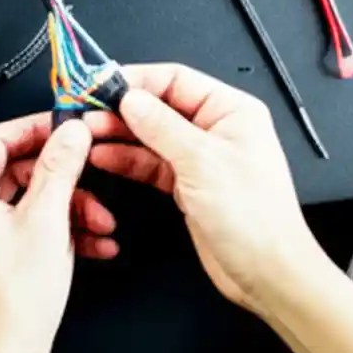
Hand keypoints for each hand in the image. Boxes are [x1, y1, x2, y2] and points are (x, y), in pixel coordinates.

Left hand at [0, 116, 114, 352]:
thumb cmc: (12, 306)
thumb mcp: (47, 223)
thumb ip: (59, 169)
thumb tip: (68, 133)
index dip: (33, 128)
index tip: (64, 126)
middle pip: (10, 174)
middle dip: (60, 180)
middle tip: (89, 179)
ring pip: (19, 205)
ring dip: (64, 210)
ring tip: (98, 225)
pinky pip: (15, 231)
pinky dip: (50, 233)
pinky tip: (87, 245)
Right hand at [83, 63, 323, 313]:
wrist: (266, 273)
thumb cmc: (255, 218)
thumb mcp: (201, 161)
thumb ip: (160, 125)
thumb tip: (130, 97)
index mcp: (232, 111)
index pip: (175, 79)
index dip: (136, 80)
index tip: (101, 84)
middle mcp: (216, 129)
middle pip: (158, 106)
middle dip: (121, 109)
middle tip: (86, 111)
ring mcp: (200, 157)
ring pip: (149, 135)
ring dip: (118, 134)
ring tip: (87, 133)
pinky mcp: (186, 183)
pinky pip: (149, 162)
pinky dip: (125, 159)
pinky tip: (102, 156)